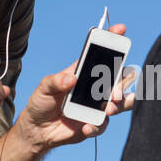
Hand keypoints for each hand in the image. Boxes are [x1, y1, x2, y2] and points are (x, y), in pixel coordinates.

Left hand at [14, 23, 136, 150]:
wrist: (38, 130)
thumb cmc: (41, 103)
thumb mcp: (43, 88)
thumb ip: (55, 81)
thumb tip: (71, 79)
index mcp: (83, 72)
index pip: (100, 54)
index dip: (112, 40)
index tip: (120, 30)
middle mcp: (94, 87)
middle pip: (119, 78)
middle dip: (123, 83)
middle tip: (116, 93)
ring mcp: (97, 105)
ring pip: (120, 102)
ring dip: (118, 105)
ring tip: (109, 109)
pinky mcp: (95, 122)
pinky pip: (104, 124)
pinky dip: (97, 125)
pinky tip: (85, 127)